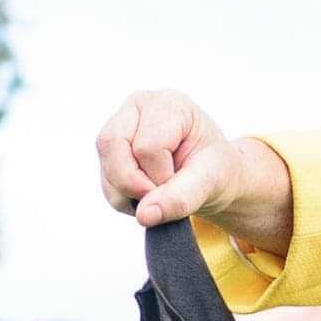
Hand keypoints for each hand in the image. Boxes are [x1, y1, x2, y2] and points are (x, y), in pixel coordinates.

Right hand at [98, 89, 295, 251]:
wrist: (212, 176)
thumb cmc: (215, 168)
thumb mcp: (211, 181)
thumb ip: (180, 197)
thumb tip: (144, 215)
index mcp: (169, 104)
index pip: (147, 146)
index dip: (161, 176)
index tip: (183, 183)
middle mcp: (139, 107)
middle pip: (112, 145)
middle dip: (135, 184)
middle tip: (162, 195)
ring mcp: (120, 127)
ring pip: (105, 165)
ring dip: (128, 194)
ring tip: (158, 195)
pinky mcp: (111, 151)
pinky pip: (105, 182)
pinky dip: (124, 198)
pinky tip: (147, 196)